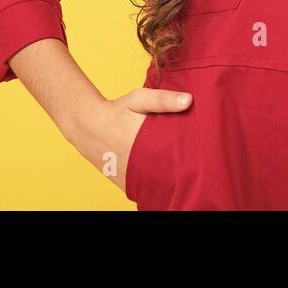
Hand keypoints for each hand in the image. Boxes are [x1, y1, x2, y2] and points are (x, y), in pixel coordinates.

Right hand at [73, 88, 192, 194]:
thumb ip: (163, 100)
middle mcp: (134, 163)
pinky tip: (162, 175)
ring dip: (167, 179)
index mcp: (141, 141)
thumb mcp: (138, 99)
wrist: (87, 126)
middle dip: (180, 169)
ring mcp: (129, 176)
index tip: (200, 153)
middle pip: (167, 172)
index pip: (173, 155)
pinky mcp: (124, 184)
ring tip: (180, 170)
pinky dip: (154, 184)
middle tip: (194, 163)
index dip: (188, 157)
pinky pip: (145, 188)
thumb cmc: (116, 111)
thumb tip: (188, 100)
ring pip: (156, 183)